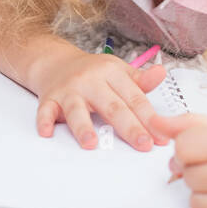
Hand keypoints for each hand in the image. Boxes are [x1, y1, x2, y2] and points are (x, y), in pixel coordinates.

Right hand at [35, 52, 169, 150]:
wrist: (56, 63)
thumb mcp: (118, 71)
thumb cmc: (93, 73)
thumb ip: (140, 80)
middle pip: (112, 106)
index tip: (161, 137)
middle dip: (129, 126)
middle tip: (142, 144)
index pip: (134, 98)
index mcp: (111, 73)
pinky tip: (47, 132)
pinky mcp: (49, 99)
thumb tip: (162, 74)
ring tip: (91, 143)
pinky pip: (45, 111)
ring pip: (77, 110)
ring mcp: (69, 90)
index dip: (149, 118)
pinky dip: (44, 121)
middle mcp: (90, 81)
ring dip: (83, 127)